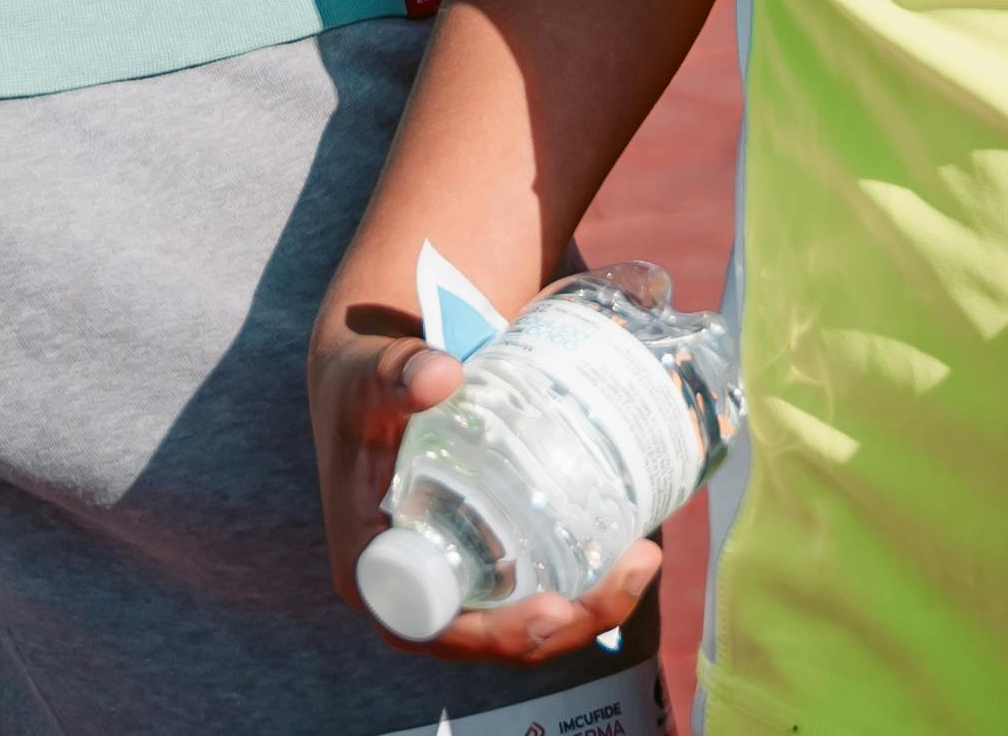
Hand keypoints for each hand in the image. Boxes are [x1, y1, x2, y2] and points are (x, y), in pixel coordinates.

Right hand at [307, 308, 662, 661]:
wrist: (376, 379)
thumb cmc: (363, 384)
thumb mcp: (368, 377)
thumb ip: (396, 372)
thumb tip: (440, 375)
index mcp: (371, 574)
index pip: (439, 628)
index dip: (498, 634)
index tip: (555, 608)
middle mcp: (414, 592)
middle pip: (499, 634)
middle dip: (572, 620)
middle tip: (637, 567)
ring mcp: (452, 578)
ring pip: (524, 618)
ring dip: (589, 605)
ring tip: (645, 559)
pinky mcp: (481, 558)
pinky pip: (532, 589)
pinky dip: (579, 581)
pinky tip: (627, 551)